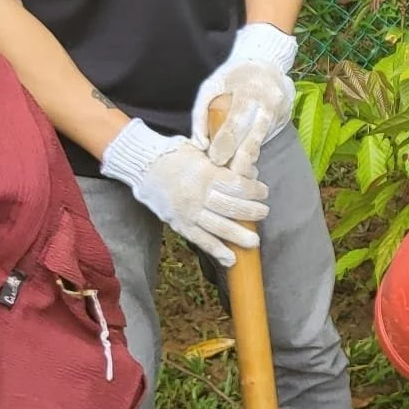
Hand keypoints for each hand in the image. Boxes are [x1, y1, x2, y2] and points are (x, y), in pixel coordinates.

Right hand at [101, 120, 267, 267]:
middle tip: (264, 213)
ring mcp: (187, 212)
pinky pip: (200, 240)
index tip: (263, 192)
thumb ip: (221, 155)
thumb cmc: (177, 155)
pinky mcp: (179, 225)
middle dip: (251, 213)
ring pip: (217, 227)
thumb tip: (247, 161)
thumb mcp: (201, 149)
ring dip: (237, 236)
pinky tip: (230, 259)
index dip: (253, 191)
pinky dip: (216, 250)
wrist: (144, 166)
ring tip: (254, 242)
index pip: (236, 185)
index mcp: (205, 173)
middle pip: (230, 208)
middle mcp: (197, 195)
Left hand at [190, 23, 296, 169]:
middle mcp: (269, 102)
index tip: (215, 159)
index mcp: (249, 90)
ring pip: (262, 141)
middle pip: (254, 138)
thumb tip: (200, 144)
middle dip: (240, 161)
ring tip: (235, 171)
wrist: (267, 63)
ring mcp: (280, 111)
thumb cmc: (234, 75)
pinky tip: (245, 158)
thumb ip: (201, 113)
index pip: (236, 123)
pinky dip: (254, 149)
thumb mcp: (211, 85)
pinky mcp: (285, 117)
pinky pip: (266, 137)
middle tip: (226, 175)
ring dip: (248, 160)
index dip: (225, 144)